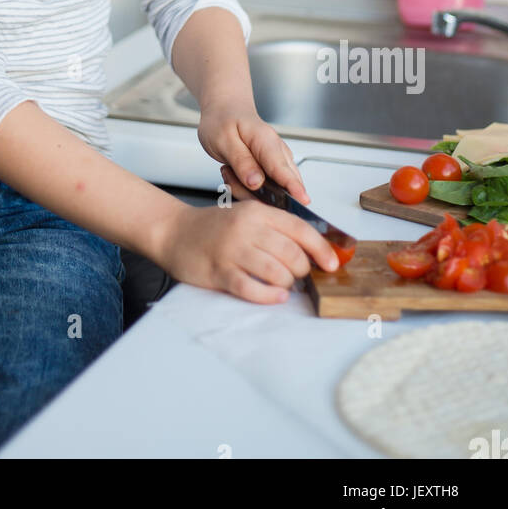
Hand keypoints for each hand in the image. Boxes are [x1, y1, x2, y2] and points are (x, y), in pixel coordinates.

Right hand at [155, 198, 338, 301]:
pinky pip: (252, 289)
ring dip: (287, 284)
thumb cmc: (214, 228)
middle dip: (303, 270)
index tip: (332, 263)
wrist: (175, 232)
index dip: (321, 249)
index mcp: (257, 212)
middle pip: (292, 254)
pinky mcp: (219, 272)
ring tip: (283, 284)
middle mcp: (246, 229)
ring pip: (276, 272)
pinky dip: (269, 296)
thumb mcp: (246, 217)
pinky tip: (274, 295)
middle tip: (299, 275)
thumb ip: (275, 229)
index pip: (299, 229)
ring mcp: (232, 250)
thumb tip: (312, 249)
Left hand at [198, 108, 310, 205]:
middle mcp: (278, 151)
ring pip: (274, 189)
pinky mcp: (273, 169)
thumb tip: (256, 182)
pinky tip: (235, 174)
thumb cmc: (224, 121)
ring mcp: (278, 160)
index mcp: (267, 141)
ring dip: (249, 189)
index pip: (282, 168)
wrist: (226, 110)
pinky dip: (250, 188)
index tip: (302, 200)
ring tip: (229, 169)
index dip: (293, 187)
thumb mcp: (223, 140)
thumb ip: (241, 162)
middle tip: (230, 177)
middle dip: (259, 194)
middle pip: (281, 184)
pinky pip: (268, 188)